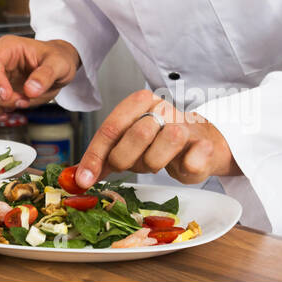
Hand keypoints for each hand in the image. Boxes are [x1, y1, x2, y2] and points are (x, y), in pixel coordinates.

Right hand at [0, 36, 79, 125]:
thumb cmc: (56, 59)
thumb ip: (46, 75)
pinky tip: (3, 117)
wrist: (58, 68)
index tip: (8, 96)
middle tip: (23, 102)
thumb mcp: (59, 63)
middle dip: (2, 100)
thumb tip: (31, 89)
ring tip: (13, 109)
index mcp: (8, 47)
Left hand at [74, 89, 238, 189]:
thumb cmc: (159, 143)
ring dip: (154, 164)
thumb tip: (75, 177)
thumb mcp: (129, 144)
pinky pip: (192, 161)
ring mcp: (186, 125)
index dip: (95, 156)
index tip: (84, 180)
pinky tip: (184, 165)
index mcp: (139, 102)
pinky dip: (185, 168)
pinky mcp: (205, 145)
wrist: (202, 144)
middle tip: (131, 165)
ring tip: (157, 162)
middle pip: (135, 135)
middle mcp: (162, 108)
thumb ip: (104, 155)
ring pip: (161, 148)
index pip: (110, 129)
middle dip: (126, 159)